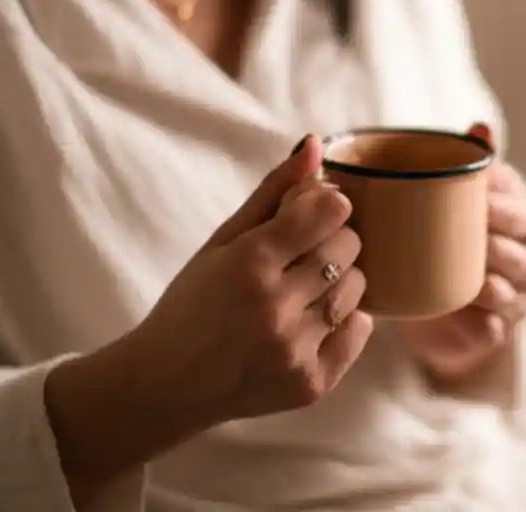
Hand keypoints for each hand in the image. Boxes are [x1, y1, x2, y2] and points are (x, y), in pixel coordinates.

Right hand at [44, 136, 373, 504]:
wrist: (165, 384)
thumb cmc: (194, 302)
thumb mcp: (223, 241)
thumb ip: (273, 192)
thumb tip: (318, 143)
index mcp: (249, 263)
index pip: (332, 210)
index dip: (329, 207)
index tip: (314, 216)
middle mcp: (274, 308)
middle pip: (349, 248)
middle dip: (334, 243)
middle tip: (304, 256)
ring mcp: (294, 350)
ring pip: (358, 289)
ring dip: (339, 283)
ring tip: (302, 292)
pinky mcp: (311, 384)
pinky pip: (360, 330)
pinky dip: (344, 322)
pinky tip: (309, 323)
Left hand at [399, 124, 525, 383]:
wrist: (444, 305)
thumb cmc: (461, 238)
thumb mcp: (469, 199)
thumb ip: (475, 163)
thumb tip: (481, 124)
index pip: (524, 211)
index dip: (498, 203)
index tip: (469, 196)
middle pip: (522, 254)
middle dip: (491, 241)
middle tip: (454, 229)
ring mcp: (520, 300)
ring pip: (509, 291)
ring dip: (483, 281)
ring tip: (452, 266)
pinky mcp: (498, 332)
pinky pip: (491, 328)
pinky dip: (473, 318)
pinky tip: (453, 304)